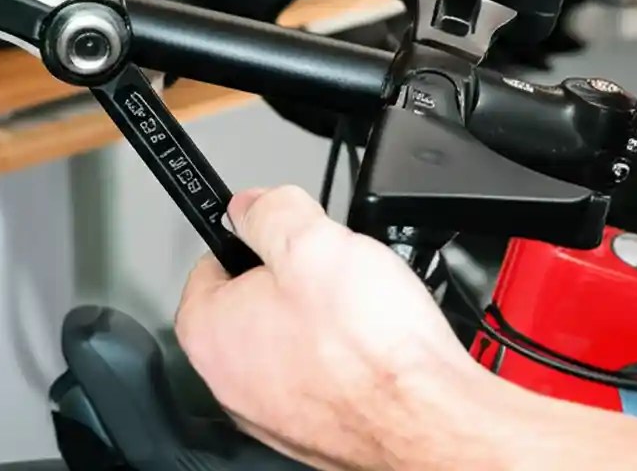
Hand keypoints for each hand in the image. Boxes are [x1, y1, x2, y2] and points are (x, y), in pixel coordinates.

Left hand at [174, 186, 488, 470]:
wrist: (426, 416)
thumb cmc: (368, 345)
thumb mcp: (312, 240)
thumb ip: (271, 211)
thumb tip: (252, 205)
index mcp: (210, 330)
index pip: (210, 263)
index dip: (253, 237)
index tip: (283, 232)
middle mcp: (229, 381)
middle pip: (251, 306)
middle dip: (293, 283)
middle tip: (334, 274)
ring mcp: (271, 413)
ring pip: (290, 343)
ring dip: (322, 324)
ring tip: (361, 314)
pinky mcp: (314, 430)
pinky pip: (322, 378)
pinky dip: (345, 361)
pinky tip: (374, 350)